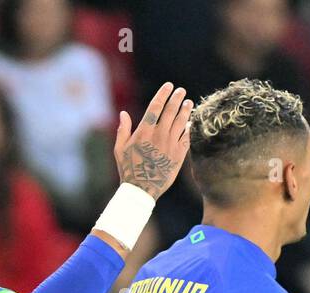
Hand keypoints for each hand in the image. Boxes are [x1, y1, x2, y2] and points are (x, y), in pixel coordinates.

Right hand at [114, 82, 193, 198]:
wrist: (142, 189)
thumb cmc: (128, 169)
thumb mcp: (120, 149)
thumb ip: (123, 130)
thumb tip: (123, 113)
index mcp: (144, 132)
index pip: (156, 106)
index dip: (163, 94)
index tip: (169, 86)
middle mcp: (159, 135)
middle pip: (171, 111)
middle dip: (177, 98)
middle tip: (181, 91)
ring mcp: (170, 144)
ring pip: (181, 122)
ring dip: (186, 110)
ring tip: (189, 102)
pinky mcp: (179, 154)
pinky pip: (186, 137)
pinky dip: (189, 128)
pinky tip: (190, 122)